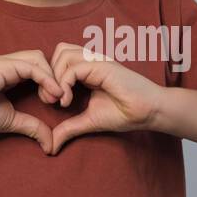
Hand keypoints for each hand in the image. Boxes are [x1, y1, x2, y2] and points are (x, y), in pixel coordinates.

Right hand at [0, 50, 65, 153]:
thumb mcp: (12, 121)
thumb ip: (32, 126)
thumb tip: (51, 144)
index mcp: (10, 73)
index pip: (39, 67)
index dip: (52, 81)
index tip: (58, 101)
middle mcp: (8, 63)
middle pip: (42, 59)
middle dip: (55, 76)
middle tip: (59, 99)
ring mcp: (4, 62)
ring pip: (39, 58)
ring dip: (52, 77)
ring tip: (55, 97)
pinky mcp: (1, 65)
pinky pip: (31, 66)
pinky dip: (46, 78)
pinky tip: (52, 94)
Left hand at [44, 42, 165, 154]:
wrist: (148, 112)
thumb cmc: (125, 113)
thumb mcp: (89, 121)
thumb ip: (69, 128)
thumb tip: (51, 145)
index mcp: (88, 70)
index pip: (60, 60)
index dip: (49, 79)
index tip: (52, 103)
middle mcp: (91, 61)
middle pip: (59, 51)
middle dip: (48, 74)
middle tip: (52, 100)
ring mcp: (97, 61)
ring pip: (63, 54)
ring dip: (55, 77)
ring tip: (60, 100)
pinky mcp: (102, 66)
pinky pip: (73, 68)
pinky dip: (64, 84)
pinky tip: (68, 102)